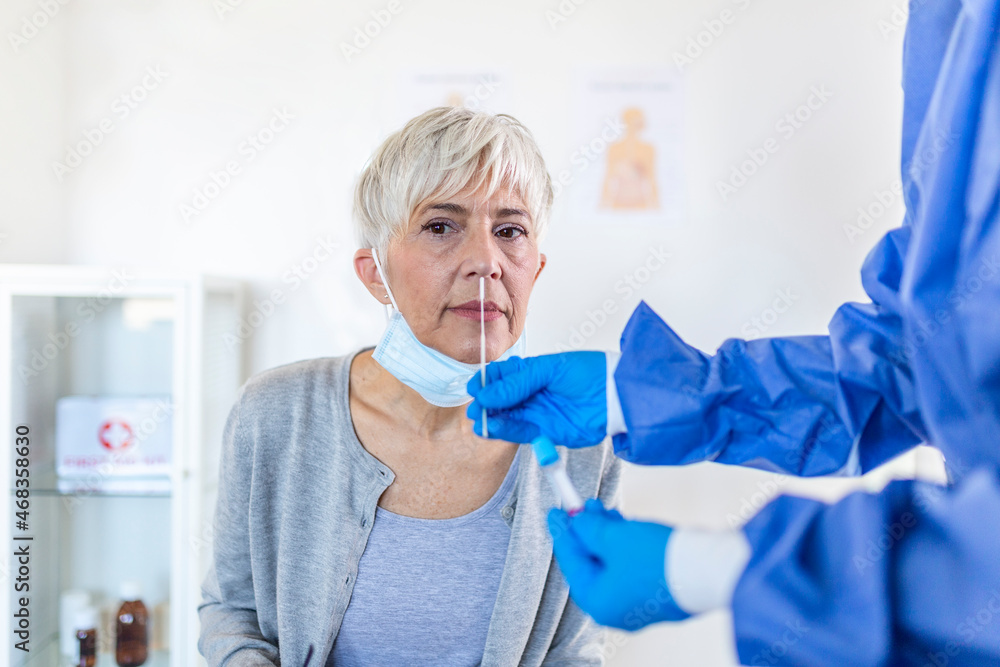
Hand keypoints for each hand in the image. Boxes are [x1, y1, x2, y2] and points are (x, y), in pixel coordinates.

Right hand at [466, 351, 606, 447]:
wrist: (615, 396)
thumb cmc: (588, 374)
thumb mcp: (549, 369)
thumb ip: (518, 383)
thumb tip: (488, 393)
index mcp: (532, 372)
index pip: (502, 376)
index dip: (487, 382)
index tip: (474, 386)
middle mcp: (532, 393)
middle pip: (501, 399)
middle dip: (485, 403)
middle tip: (475, 407)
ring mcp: (537, 413)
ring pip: (507, 417)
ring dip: (492, 419)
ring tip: (480, 420)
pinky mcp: (545, 432)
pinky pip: (519, 432)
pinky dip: (504, 431)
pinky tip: (493, 427)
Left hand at [547, 499, 688, 629]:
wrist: (707, 572)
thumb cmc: (655, 559)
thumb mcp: (613, 536)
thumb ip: (588, 528)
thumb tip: (576, 522)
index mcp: (596, 600)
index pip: (571, 561)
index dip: (563, 532)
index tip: (555, 512)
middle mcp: (613, 608)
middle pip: (591, 563)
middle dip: (588, 531)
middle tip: (584, 505)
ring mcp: (637, 604)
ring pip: (612, 563)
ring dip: (607, 535)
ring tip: (605, 511)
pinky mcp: (657, 594)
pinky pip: (631, 568)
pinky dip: (625, 547)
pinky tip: (626, 526)